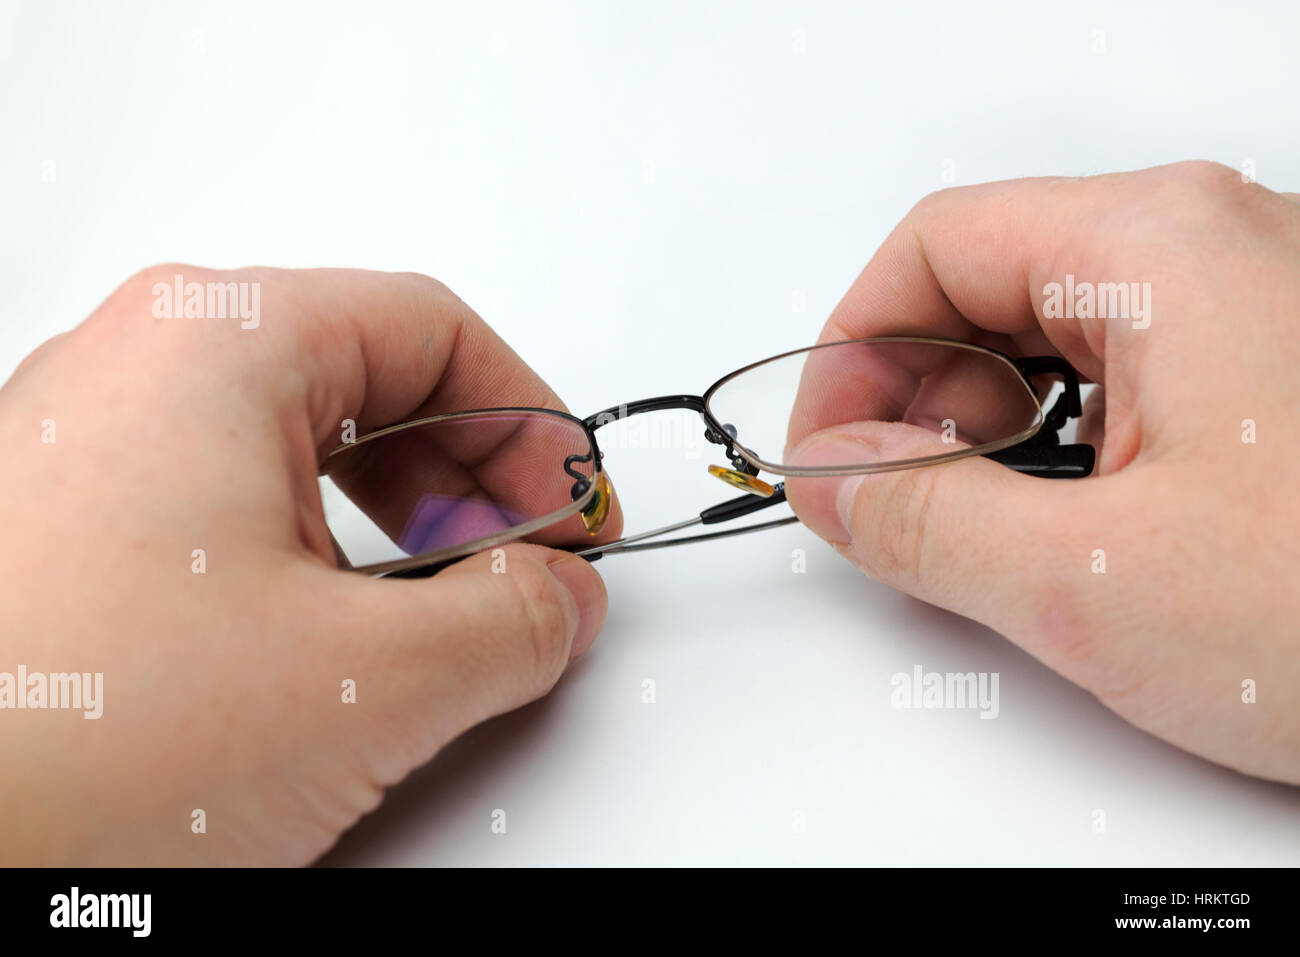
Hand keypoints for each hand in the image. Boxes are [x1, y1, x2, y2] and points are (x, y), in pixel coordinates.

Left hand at [0, 266, 609, 863]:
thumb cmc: (69, 743)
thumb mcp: (366, 681)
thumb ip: (510, 622)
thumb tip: (558, 598)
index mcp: (216, 342)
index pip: (434, 332)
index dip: (532, 425)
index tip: (573, 509)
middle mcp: (139, 368)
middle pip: (369, 380)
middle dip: (468, 481)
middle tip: (520, 563)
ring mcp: (89, 445)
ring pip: (296, 447)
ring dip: (393, 527)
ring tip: (432, 613)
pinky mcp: (65, 528)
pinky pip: (226, 506)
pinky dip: (308, 558)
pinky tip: (330, 636)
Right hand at [785, 161, 1299, 784]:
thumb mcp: (1095, 582)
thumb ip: (922, 522)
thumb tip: (832, 480)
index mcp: (1159, 247)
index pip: (931, 248)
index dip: (850, 352)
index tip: (825, 454)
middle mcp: (1212, 249)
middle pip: (989, 284)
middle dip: (917, 402)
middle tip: (897, 512)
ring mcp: (1253, 310)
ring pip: (1053, 339)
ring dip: (989, 438)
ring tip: (1000, 539)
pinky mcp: (1273, 376)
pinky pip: (1123, 384)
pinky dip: (1064, 454)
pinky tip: (1082, 532)